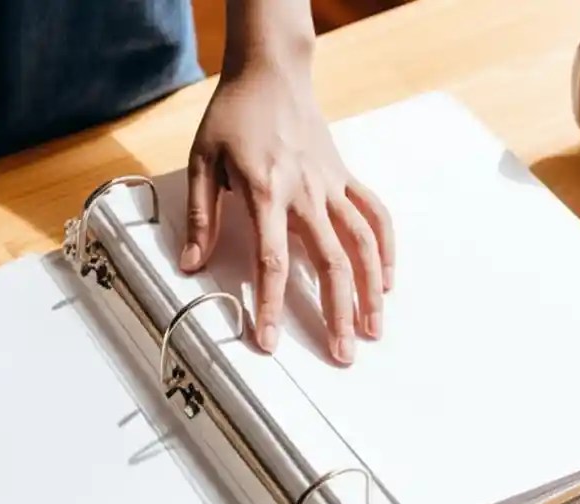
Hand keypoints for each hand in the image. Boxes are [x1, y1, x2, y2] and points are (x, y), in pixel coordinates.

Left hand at [181, 62, 393, 364]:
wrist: (271, 73)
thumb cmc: (233, 116)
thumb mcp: (202, 161)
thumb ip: (202, 216)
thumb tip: (191, 265)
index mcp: (267, 192)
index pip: (272, 262)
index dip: (271, 306)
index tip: (269, 341)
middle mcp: (306, 192)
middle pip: (330, 262)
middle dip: (336, 313)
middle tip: (341, 354)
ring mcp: (331, 185)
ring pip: (361, 245)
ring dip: (371, 290)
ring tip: (373, 329)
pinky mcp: (344, 177)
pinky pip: (373, 215)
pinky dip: (385, 248)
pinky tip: (388, 280)